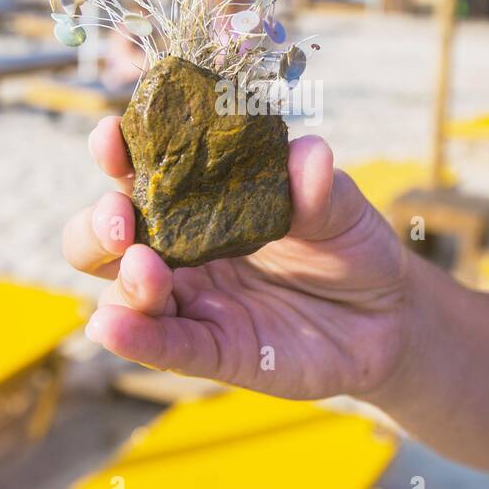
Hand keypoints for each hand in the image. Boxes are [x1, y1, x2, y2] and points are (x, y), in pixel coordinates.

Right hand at [62, 117, 413, 399]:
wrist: (387, 317)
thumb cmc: (349, 247)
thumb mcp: (341, 209)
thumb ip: (320, 188)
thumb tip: (308, 154)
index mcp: (198, 201)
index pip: (139, 173)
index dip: (117, 154)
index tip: (111, 137)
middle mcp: (180, 251)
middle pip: (105, 238)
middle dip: (100, 223)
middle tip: (122, 218)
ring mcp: (191, 303)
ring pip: (121, 294)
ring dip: (121, 280)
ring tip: (145, 268)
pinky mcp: (211, 350)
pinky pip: (163, 346)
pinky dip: (134, 337)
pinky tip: (112, 327)